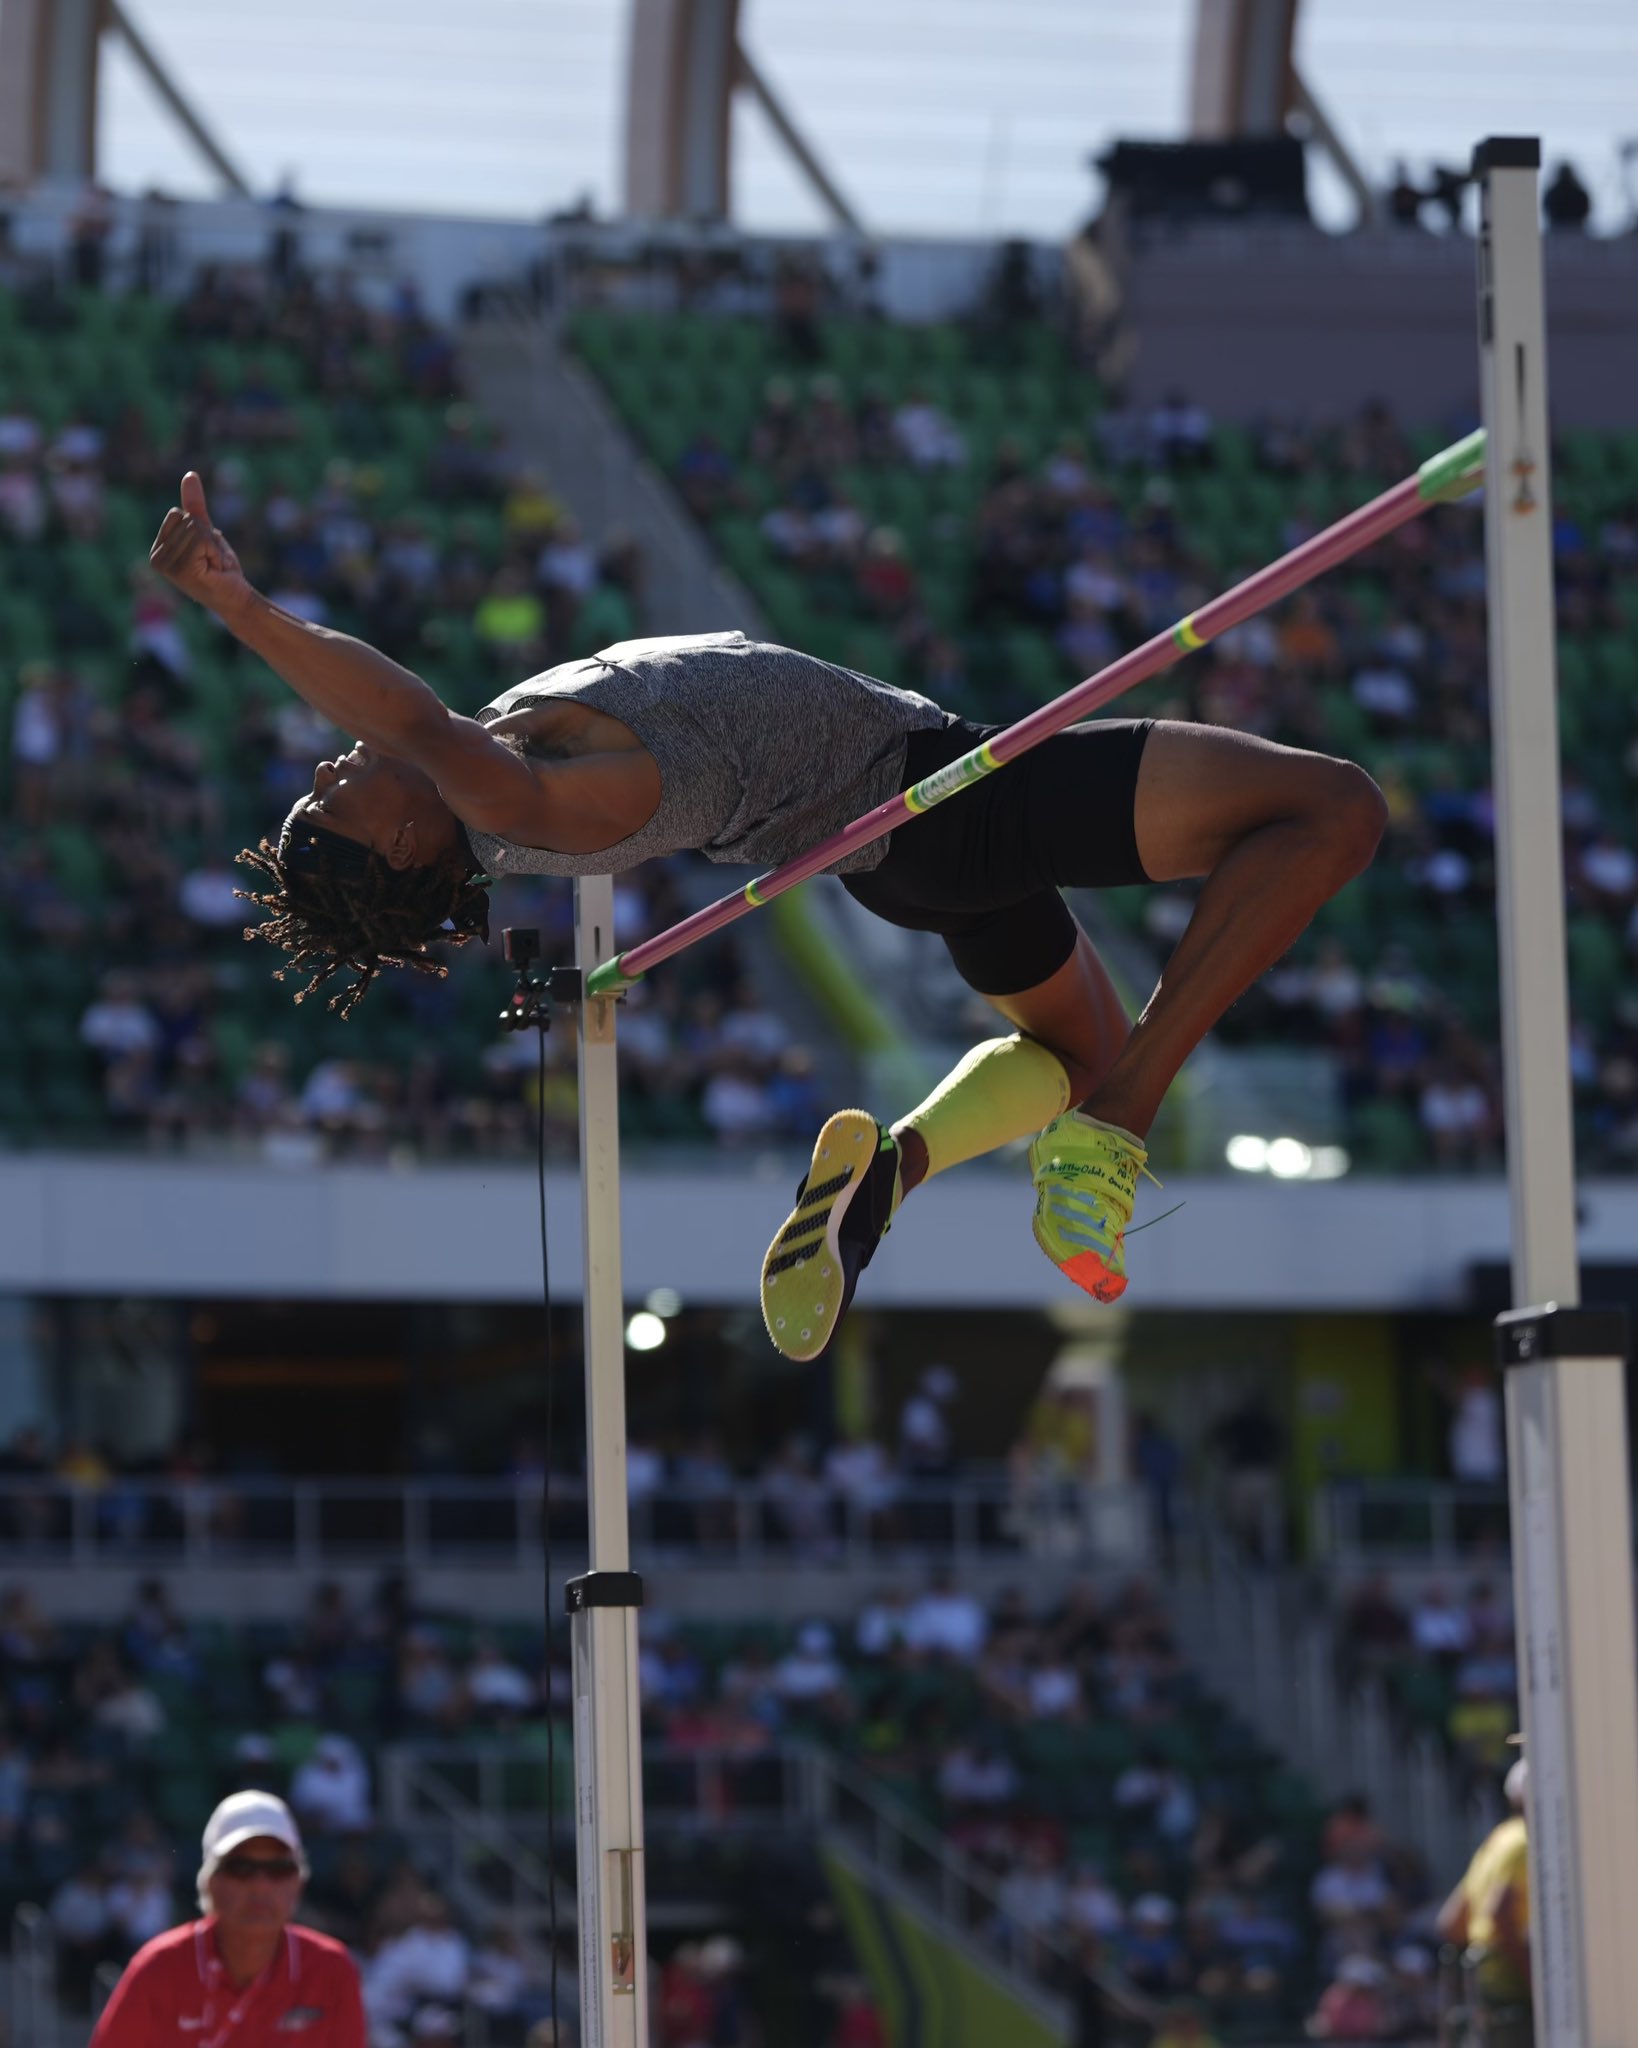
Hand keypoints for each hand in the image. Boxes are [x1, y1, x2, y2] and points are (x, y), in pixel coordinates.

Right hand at [149, 472, 252, 623]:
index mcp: (158, 549)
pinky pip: (202, 539)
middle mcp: (157, 558)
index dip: (199, 529)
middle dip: (207, 538)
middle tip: (211, 561)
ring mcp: (168, 566)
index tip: (204, 552)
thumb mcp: (205, 533)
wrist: (236, 597)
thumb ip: (195, 506)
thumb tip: (190, 474)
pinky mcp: (182, 569)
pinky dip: (215, 551)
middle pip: (187, 520)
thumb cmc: (220, 569)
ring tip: (213, 566)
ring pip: (196, 528)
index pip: (177, 514)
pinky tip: (214, 569)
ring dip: (213, 547)